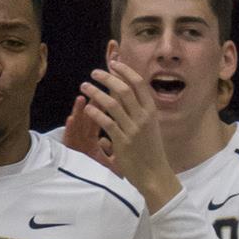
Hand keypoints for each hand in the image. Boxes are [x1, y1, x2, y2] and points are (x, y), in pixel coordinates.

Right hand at [62, 94, 121, 173]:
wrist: (88, 191)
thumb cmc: (99, 176)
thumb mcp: (112, 162)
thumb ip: (116, 147)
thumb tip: (128, 136)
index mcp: (95, 139)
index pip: (104, 120)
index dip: (109, 107)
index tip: (116, 94)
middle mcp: (85, 140)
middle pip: (90, 119)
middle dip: (95, 104)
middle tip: (98, 88)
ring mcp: (77, 146)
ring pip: (78, 126)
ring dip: (79, 112)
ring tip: (81, 98)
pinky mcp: (71, 154)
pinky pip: (70, 141)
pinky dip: (70, 129)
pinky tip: (71, 119)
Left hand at [77, 63, 179, 208]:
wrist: (155, 174)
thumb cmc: (150, 150)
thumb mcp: (148, 126)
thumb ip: (136, 109)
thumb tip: (121, 92)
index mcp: (151, 111)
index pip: (138, 83)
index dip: (125, 71)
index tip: (113, 63)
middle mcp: (143, 117)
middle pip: (123, 89)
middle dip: (107, 78)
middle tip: (94, 73)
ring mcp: (133, 129)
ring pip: (111, 103)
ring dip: (95, 92)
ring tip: (84, 86)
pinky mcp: (123, 141)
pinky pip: (106, 122)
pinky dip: (95, 113)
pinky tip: (87, 108)